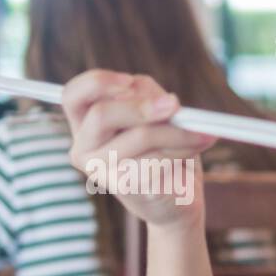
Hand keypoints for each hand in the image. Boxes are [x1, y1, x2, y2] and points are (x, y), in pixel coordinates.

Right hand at [61, 69, 216, 229]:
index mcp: (84, 123)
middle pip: (102, 115)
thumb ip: (149, 97)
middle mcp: (83, 147)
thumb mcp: (155, 113)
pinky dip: (182, 150)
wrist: (178, 194)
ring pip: (139, 137)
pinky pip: (156, 161)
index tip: (130, 80)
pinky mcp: (123, 187)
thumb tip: (166, 101)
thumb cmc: (164, 146)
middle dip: (143, 107)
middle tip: (176, 105)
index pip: (73, 95)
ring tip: (202, 132)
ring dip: (178, 132)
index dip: (98, 83)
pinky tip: (196, 148)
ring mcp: (100, 170)